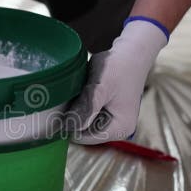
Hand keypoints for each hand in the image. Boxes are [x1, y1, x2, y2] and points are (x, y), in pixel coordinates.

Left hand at [67, 19, 167, 143]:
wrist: (132, 52)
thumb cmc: (118, 67)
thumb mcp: (100, 87)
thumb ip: (86, 108)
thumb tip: (68, 127)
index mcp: (119, 129)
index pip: (84, 138)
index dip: (70, 125)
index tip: (58, 110)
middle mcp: (117, 130)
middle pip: (84, 132)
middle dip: (74, 117)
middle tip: (68, 98)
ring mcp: (113, 122)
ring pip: (84, 123)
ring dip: (76, 110)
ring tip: (77, 92)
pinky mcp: (108, 113)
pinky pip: (88, 115)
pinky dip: (81, 105)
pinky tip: (81, 92)